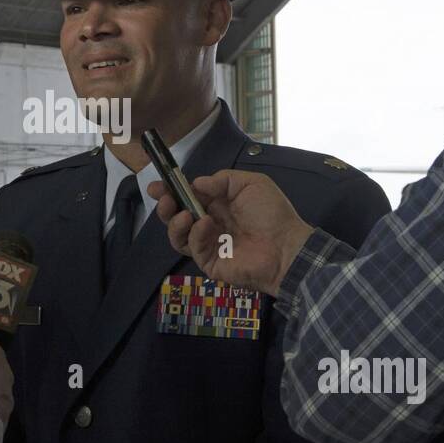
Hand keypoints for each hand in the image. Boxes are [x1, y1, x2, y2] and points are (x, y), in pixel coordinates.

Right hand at [148, 170, 312, 295]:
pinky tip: (205, 225)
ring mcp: (208, 244)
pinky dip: (195, 234)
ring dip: (175, 222)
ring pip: (178, 234)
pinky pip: (192, 248)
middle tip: (162, 198)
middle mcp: (210, 223)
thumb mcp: (251, 184)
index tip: (157, 185)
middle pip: (177, 216)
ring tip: (183, 214)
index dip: (171, 191)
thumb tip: (196, 183)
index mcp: (219, 205)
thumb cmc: (271, 213)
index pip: (188, 197)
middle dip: (165, 205)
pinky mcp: (209, 262)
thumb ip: (223, 180)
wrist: (286, 247)